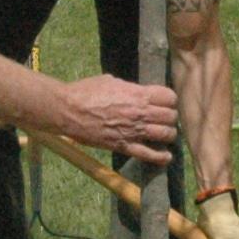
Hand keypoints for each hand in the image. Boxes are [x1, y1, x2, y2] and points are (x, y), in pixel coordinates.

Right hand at [57, 74, 177, 163]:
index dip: (170, 100)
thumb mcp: (111, 81)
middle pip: (171, 116)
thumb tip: (136, 91)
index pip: (169, 97)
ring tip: (164, 135)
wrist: (68, 110)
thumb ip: (129, 88)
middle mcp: (139, 113)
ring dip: (168, 135)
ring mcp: (133, 131)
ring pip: (166, 135)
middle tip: (165, 119)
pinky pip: (149, 155)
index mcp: (137, 94)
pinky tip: (165, 156)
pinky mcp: (123, 146)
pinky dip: (161, 157)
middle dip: (170, 117)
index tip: (166, 103)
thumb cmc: (86, 92)